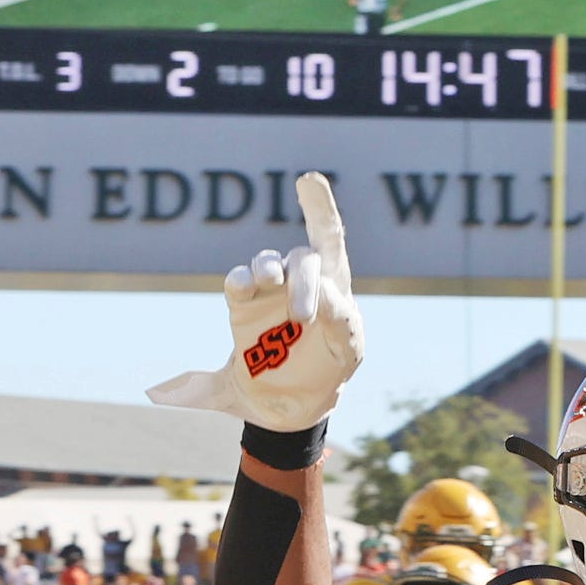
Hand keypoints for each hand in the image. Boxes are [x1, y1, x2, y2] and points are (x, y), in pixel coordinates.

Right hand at [147, 173, 365, 431]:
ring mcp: (268, 291)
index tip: (308, 181)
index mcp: (333, 285)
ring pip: (267, 263)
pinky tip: (244, 288)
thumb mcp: (347, 351)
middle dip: (303, 283)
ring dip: (269, 270)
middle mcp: (299, 280)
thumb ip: (343, 322)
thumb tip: (322, 298)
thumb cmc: (327, 370)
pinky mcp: (242, 306)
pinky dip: (241, 282)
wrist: (289, 403)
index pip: (328, 238)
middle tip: (302, 318)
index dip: (319, 208)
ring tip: (271, 285)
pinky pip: (238, 283)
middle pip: (302, 259)